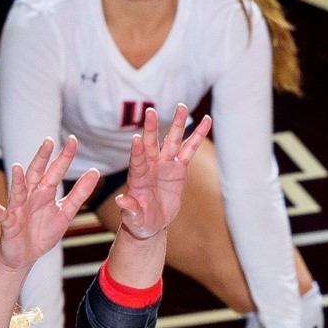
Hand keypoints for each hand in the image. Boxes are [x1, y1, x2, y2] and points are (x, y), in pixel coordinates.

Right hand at [0, 135, 104, 271]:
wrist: (25, 255)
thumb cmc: (43, 231)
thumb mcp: (66, 212)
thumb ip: (79, 193)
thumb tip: (95, 172)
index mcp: (45, 192)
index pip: (55, 171)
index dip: (64, 157)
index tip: (72, 139)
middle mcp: (30, 196)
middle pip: (35, 174)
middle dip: (41, 159)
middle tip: (48, 142)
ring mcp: (18, 208)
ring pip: (17, 192)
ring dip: (17, 181)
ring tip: (17, 168)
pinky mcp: (8, 224)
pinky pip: (2, 216)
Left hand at [113, 104, 211, 240]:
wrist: (151, 221)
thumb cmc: (138, 220)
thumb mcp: (133, 217)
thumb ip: (130, 208)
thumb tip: (121, 201)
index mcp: (137, 177)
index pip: (137, 160)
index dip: (137, 151)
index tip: (137, 138)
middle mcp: (150, 165)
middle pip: (151, 143)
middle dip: (151, 127)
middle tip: (151, 110)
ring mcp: (165, 164)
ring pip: (172, 141)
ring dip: (176, 124)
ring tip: (181, 106)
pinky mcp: (179, 167)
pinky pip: (189, 149)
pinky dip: (197, 136)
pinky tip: (206, 121)